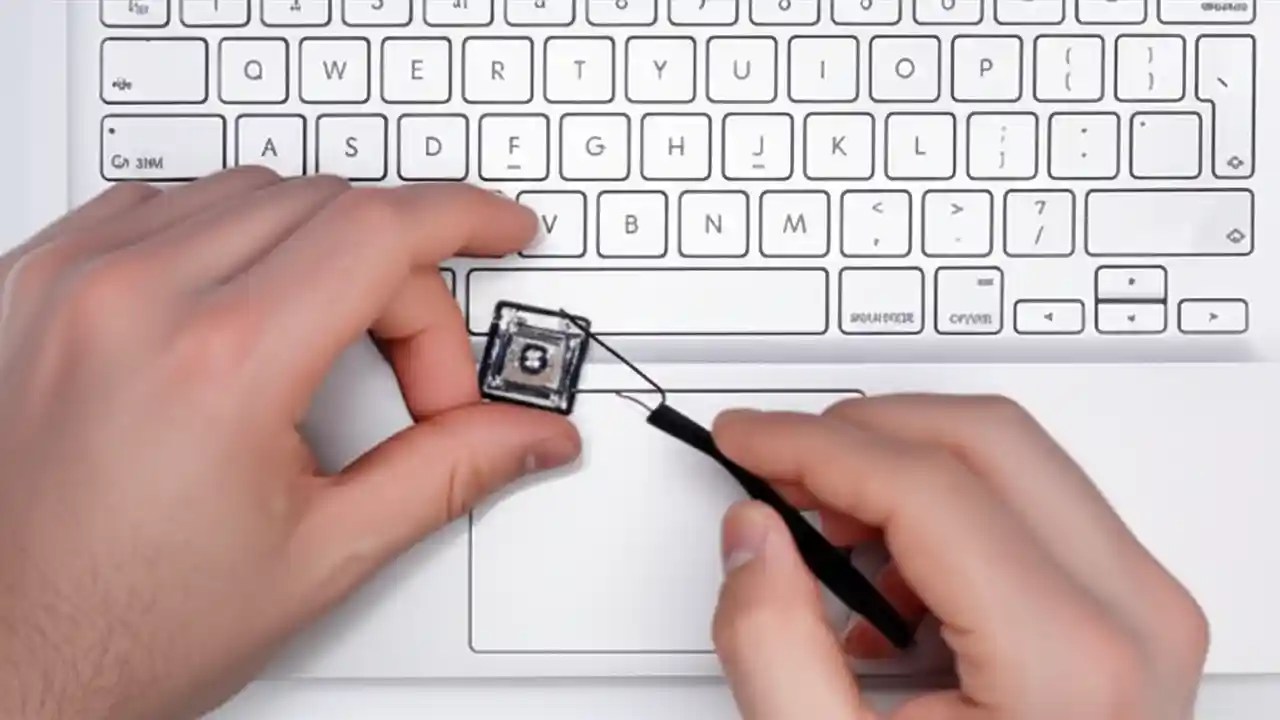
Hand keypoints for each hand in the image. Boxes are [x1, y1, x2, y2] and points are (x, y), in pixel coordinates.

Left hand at [0, 169, 580, 719]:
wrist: (1, 663)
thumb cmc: (127, 626)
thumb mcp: (322, 556)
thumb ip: (448, 473)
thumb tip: (528, 436)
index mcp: (219, 364)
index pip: (381, 231)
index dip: (466, 220)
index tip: (501, 232)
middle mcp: (132, 301)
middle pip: (331, 208)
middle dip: (402, 281)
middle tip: (411, 375)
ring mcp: (69, 283)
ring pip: (251, 189)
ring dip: (318, 249)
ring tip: (324, 349)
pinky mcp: (31, 283)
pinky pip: (160, 201)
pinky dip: (228, 234)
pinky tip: (245, 306)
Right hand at [709, 396, 1208, 719]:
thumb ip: (771, 646)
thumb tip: (752, 535)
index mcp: (1068, 660)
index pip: (923, 483)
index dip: (812, 444)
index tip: (747, 439)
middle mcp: (1131, 617)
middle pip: (982, 437)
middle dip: (859, 432)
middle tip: (780, 465)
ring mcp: (1145, 611)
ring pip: (1014, 455)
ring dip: (902, 468)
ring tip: (830, 537)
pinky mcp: (1134, 614)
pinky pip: (1035, 503)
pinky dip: (945, 511)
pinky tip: (890, 577)